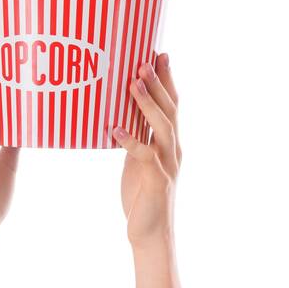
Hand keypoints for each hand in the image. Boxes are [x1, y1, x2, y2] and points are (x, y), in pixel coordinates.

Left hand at [114, 54, 180, 246]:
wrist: (150, 233)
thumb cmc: (141, 197)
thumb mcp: (138, 162)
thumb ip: (137, 139)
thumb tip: (121, 116)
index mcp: (169, 143)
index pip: (172, 105)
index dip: (167, 80)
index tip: (160, 54)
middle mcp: (173, 150)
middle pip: (170, 110)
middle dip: (159, 83)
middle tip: (146, 59)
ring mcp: (168, 164)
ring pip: (163, 127)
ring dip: (148, 103)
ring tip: (133, 83)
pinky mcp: (157, 180)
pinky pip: (144, 156)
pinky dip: (131, 141)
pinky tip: (115, 130)